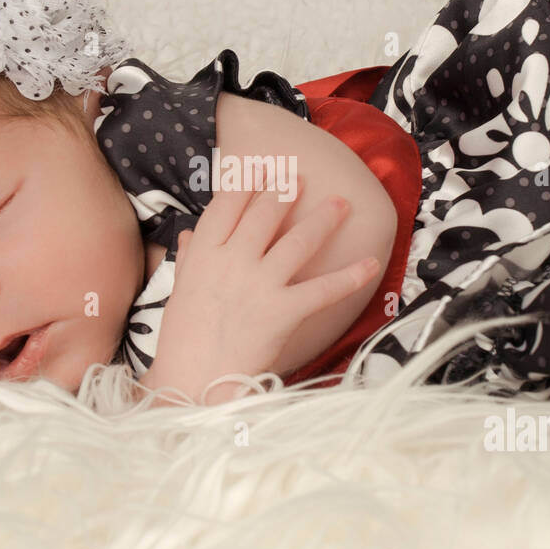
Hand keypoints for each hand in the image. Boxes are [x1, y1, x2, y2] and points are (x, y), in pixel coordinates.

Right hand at [145, 159, 380, 404]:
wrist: (193, 382)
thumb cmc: (183, 341)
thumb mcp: (178, 293)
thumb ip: (188, 260)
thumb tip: (189, 235)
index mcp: (203, 254)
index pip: (227, 204)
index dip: (248, 182)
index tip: (262, 167)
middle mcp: (232, 261)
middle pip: (266, 213)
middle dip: (287, 190)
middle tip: (302, 177)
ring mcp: (259, 284)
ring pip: (299, 240)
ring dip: (325, 218)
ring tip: (341, 203)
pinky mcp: (283, 311)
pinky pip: (324, 289)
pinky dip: (352, 276)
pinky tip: (371, 263)